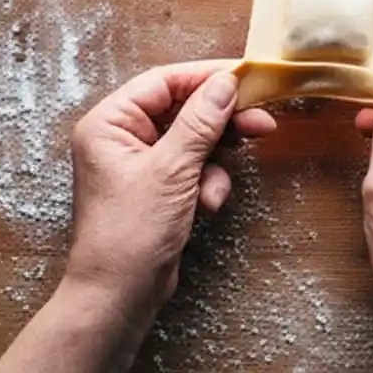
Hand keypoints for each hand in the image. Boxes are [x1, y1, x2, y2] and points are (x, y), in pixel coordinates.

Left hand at [66, 61, 275, 318]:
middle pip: (183, 110)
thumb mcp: (172, 170)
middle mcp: (121, 138)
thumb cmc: (130, 233)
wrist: (118, 296)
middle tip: (261, 123)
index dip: (207, 77)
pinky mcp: (158, 188)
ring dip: (214, 164)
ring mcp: (140, 164)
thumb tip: (225, 82)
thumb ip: (200, 122)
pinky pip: (193, 169)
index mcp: (110, 123)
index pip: (164, 82)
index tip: (247, 77)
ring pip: (194, 141)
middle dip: (221, 124)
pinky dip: (206, 185)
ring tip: (214, 191)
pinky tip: (205, 207)